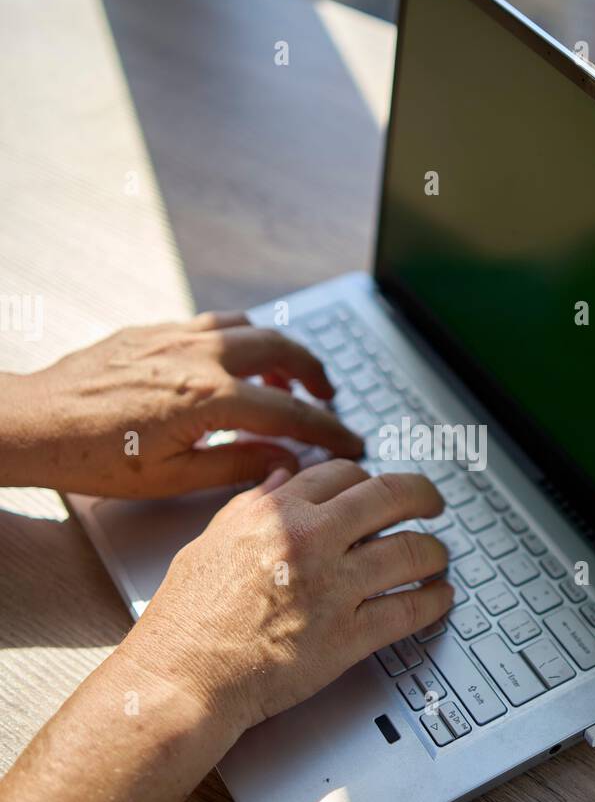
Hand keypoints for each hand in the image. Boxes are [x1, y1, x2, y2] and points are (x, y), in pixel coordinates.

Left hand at [0, 311, 362, 496]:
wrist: (37, 424)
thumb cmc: (94, 457)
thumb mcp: (174, 479)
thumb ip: (239, 466)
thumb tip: (284, 462)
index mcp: (209, 399)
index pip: (290, 413)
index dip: (328, 429)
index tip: (350, 439)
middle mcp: (199, 357)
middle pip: (283, 351)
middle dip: (316, 374)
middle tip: (329, 398)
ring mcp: (177, 336)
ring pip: (251, 328)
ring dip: (279, 351)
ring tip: (286, 380)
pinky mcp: (156, 330)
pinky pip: (216, 322)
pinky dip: (242, 338)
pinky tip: (237, 362)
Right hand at [124, 460, 453, 737]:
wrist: (182, 678)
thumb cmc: (186, 620)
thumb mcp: (210, 543)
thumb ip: (251, 507)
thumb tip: (282, 480)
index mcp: (275, 514)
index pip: (343, 474)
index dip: (369, 480)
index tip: (379, 489)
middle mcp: (310, 541)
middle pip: (391, 498)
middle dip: (423, 496)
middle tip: (433, 503)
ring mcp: (333, 588)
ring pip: (411, 552)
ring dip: (435, 552)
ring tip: (439, 556)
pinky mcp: (347, 637)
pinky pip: (408, 611)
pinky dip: (434, 602)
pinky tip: (439, 598)